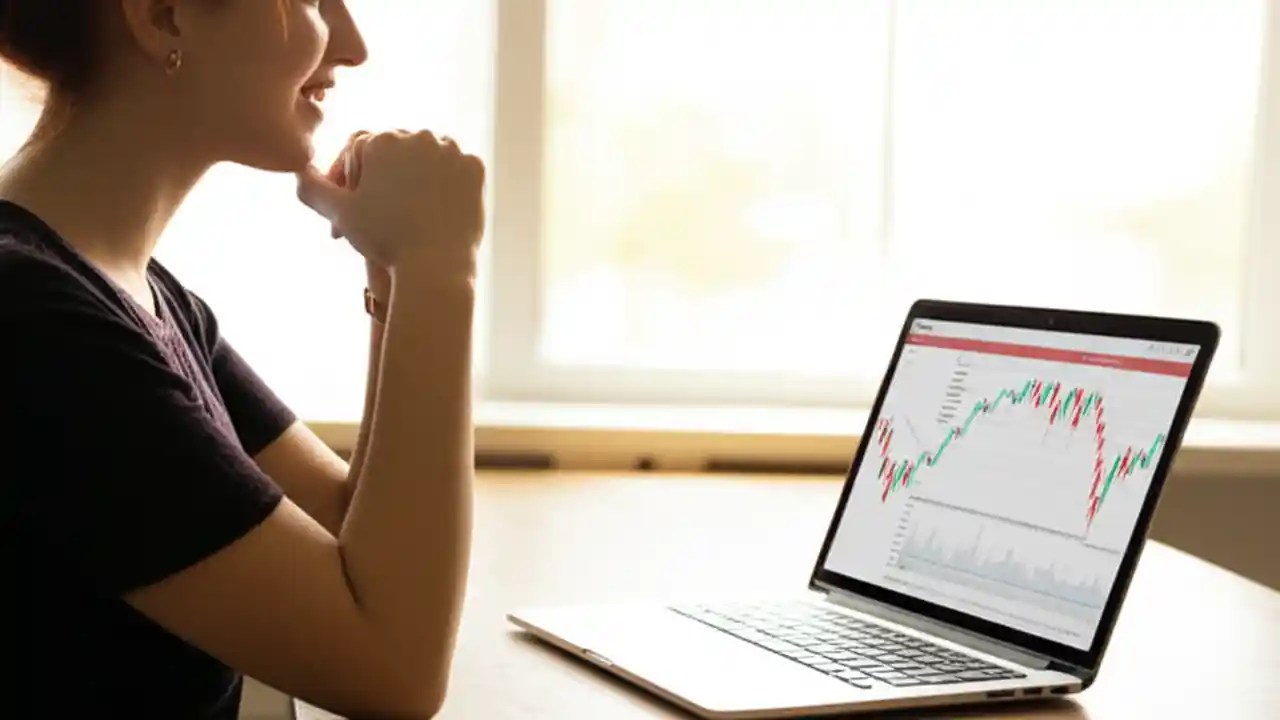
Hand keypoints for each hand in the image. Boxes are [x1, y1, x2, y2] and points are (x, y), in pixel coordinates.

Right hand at [296, 129, 485, 284]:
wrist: (435, 265)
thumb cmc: (385, 240)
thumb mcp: (340, 214)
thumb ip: (312, 188)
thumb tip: (298, 170)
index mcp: (381, 140)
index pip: (360, 149)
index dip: (351, 178)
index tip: (353, 206)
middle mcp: (417, 136)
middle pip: (394, 151)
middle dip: (385, 176)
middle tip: (381, 210)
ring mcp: (450, 150)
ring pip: (427, 157)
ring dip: (417, 175)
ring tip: (409, 207)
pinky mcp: (475, 167)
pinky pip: (457, 168)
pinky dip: (447, 182)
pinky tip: (437, 204)